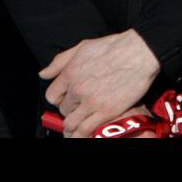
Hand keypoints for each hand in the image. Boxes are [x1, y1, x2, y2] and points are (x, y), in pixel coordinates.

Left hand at [40, 30, 160, 138]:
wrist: (138, 53)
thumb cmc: (112, 47)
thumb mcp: (82, 47)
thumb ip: (59, 61)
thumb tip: (43, 74)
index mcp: (70, 73)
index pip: (52, 96)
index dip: (58, 98)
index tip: (66, 99)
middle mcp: (78, 89)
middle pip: (63, 110)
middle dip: (69, 110)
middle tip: (78, 108)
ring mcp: (92, 102)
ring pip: (71, 124)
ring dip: (72, 126)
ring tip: (76, 126)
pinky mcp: (106, 112)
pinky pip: (86, 130)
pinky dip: (81, 135)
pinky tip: (83, 134)